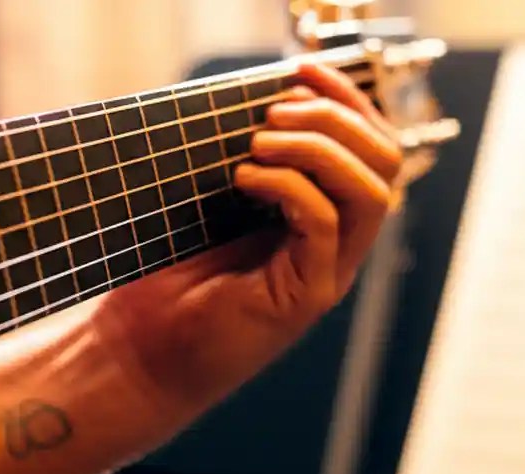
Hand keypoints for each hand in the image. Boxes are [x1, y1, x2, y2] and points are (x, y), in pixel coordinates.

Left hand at [94, 63, 400, 413]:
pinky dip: (289, 188)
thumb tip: (256, 101)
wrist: (140, 354)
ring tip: (258, 143)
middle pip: (385, 163)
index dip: (347, 99)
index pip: (369, 148)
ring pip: (370, 193)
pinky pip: (325, 224)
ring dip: (318, 149)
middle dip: (339, 118)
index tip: (303, 67)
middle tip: (276, 111)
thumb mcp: (210, 202)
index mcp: (322, 219)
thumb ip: (247, 161)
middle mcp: (337, 246)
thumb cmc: (168, 279)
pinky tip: (244, 181)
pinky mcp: (305, 298)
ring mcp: (327, 273)